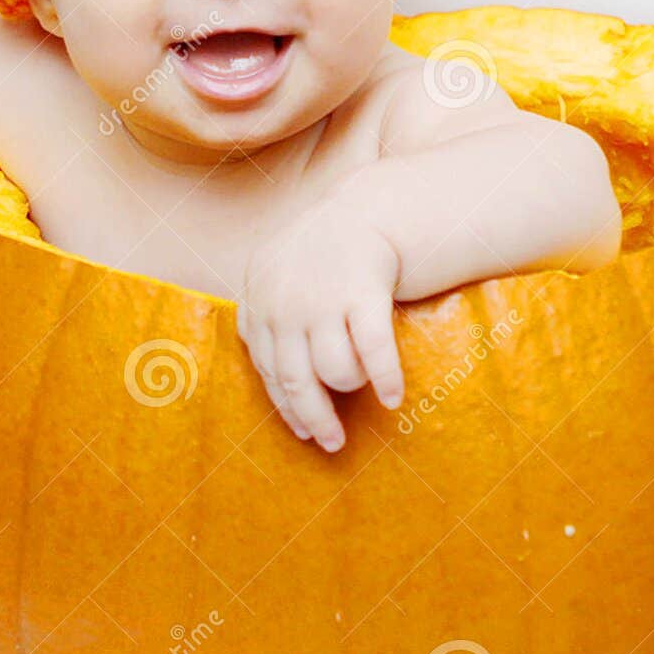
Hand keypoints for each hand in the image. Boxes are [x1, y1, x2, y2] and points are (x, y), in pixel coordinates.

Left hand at [237, 195, 404, 451]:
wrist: (365, 211)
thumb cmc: (322, 254)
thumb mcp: (275, 275)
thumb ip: (263, 318)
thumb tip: (270, 375)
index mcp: (259, 301)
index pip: (268, 370)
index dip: (287, 407)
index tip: (305, 431)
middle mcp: (284, 304)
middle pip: (296, 380)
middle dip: (315, 419)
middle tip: (333, 443)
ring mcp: (322, 300)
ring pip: (334, 370)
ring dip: (349, 386)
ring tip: (362, 388)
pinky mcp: (362, 294)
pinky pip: (373, 352)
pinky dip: (385, 379)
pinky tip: (394, 399)